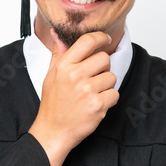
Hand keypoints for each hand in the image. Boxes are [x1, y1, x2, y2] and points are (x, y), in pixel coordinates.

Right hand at [29, 30, 118, 165]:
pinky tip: (95, 104)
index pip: (87, 41)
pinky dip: (109, 100)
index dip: (100, 37)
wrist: (54, 131)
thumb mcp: (50, 75)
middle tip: (93, 78)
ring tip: (92, 94)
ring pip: (112, 77)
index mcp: (64, 66)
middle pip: (104, 58)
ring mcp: (87, 91)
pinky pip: (115, 94)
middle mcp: (75, 76)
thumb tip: (57, 35)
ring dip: (106, 85)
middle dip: (103, 68)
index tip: (105, 39)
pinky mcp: (98, 105)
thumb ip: (58, 54)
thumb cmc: (53, 104)